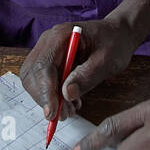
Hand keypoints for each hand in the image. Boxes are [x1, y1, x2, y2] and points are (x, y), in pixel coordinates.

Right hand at [18, 18, 140, 120]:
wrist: (116, 34)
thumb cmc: (114, 43)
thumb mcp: (106, 61)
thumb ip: (87, 76)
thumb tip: (66, 94)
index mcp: (60, 36)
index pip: (43, 65)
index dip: (45, 91)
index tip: (53, 112)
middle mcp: (48, 42)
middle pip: (32, 74)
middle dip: (44, 98)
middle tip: (64, 115)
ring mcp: (47, 51)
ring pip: (34, 80)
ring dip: (48, 99)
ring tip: (69, 109)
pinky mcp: (49, 61)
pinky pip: (42, 81)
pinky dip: (52, 96)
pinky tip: (69, 101)